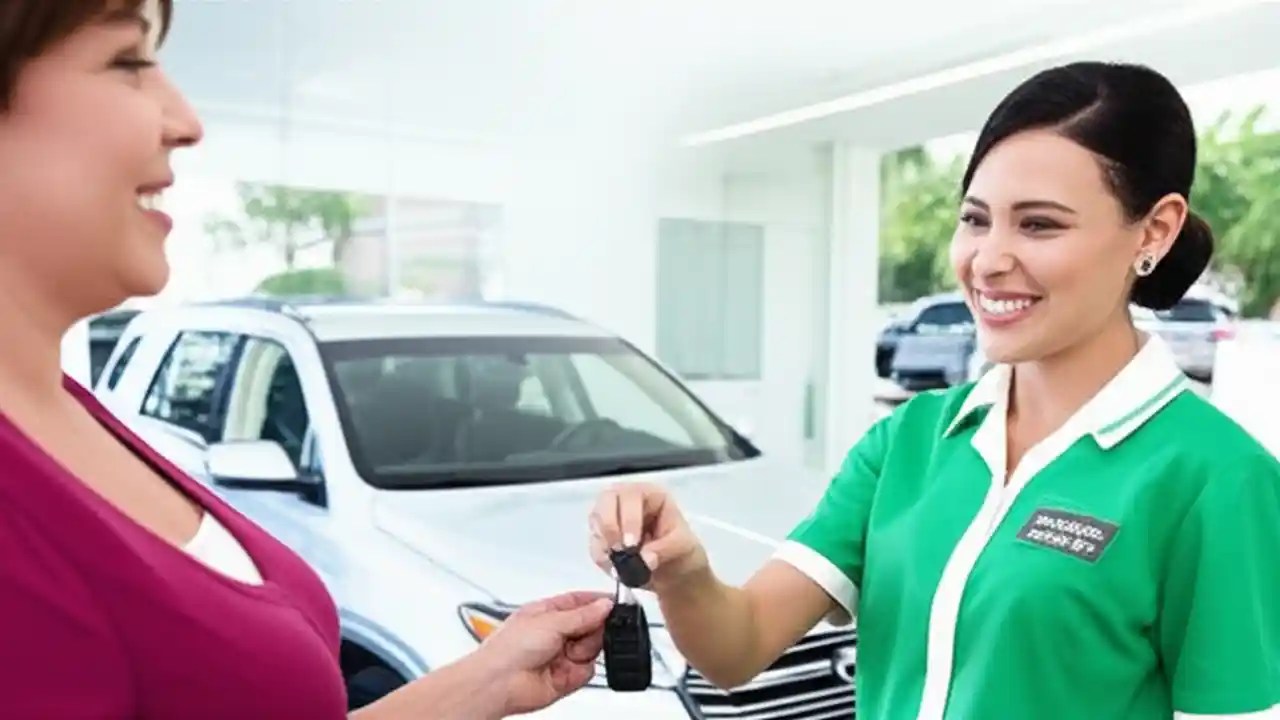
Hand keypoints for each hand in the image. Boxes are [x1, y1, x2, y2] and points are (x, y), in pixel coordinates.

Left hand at [476, 591, 613, 715]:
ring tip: (570, 651)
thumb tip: (605, 604)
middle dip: (595, 628)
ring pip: (594, 647)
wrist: (500, 683)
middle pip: (592, 625)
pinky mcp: (567, 676)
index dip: (598, 602)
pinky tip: (567, 666)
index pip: (581, 601)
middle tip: (588, 630)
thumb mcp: (550, 621)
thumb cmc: (509, 648)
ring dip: (586, 649)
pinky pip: (589, 670)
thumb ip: (582, 615)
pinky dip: (582, 668)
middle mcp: (556, 633)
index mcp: (548, 612)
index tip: (614, 603)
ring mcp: (562, 654)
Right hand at [589, 481, 708, 591]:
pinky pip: (594, 544)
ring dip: (604, 544)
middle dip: (609, 526)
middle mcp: (627, 501)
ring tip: (620, 564)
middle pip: (606, 500)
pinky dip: (603, 558)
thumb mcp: (683, 546)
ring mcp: (612, 517)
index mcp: (650, 495)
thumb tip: (644, 558)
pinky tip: (617, 569)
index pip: (631, 495)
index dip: (628, 518)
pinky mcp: (603, 538)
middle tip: (618, 551)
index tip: (631, 545)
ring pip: (595, 520)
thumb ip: (664, 549)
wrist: (675, 573)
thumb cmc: (681, 550)